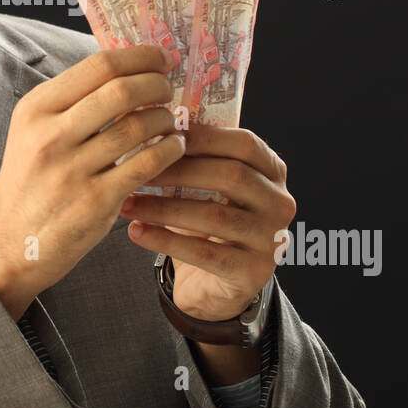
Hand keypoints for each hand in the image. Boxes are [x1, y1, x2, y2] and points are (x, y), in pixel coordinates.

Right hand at [0, 44, 186, 319]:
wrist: (7, 244)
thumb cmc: (29, 184)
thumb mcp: (33, 132)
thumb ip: (73, 104)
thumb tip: (128, 73)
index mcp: (36, 109)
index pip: (98, 66)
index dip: (139, 57)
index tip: (160, 59)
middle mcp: (51, 134)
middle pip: (121, 89)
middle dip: (157, 84)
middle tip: (168, 90)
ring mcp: (72, 169)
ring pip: (138, 126)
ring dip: (166, 119)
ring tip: (170, 123)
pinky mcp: (95, 201)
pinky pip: (146, 164)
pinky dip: (170, 150)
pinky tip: (174, 147)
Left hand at [118, 124, 294, 321]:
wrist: (216, 284)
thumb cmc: (206, 220)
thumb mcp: (207, 185)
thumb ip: (192, 156)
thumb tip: (147, 122)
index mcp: (272, 171)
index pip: (244, 143)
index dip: (201, 136)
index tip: (158, 133)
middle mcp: (280, 202)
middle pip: (231, 176)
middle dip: (177, 170)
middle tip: (135, 168)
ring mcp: (271, 239)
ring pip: (214, 216)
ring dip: (163, 207)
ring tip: (127, 201)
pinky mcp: (253, 272)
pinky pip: (203, 253)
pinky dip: (164, 240)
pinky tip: (135, 231)